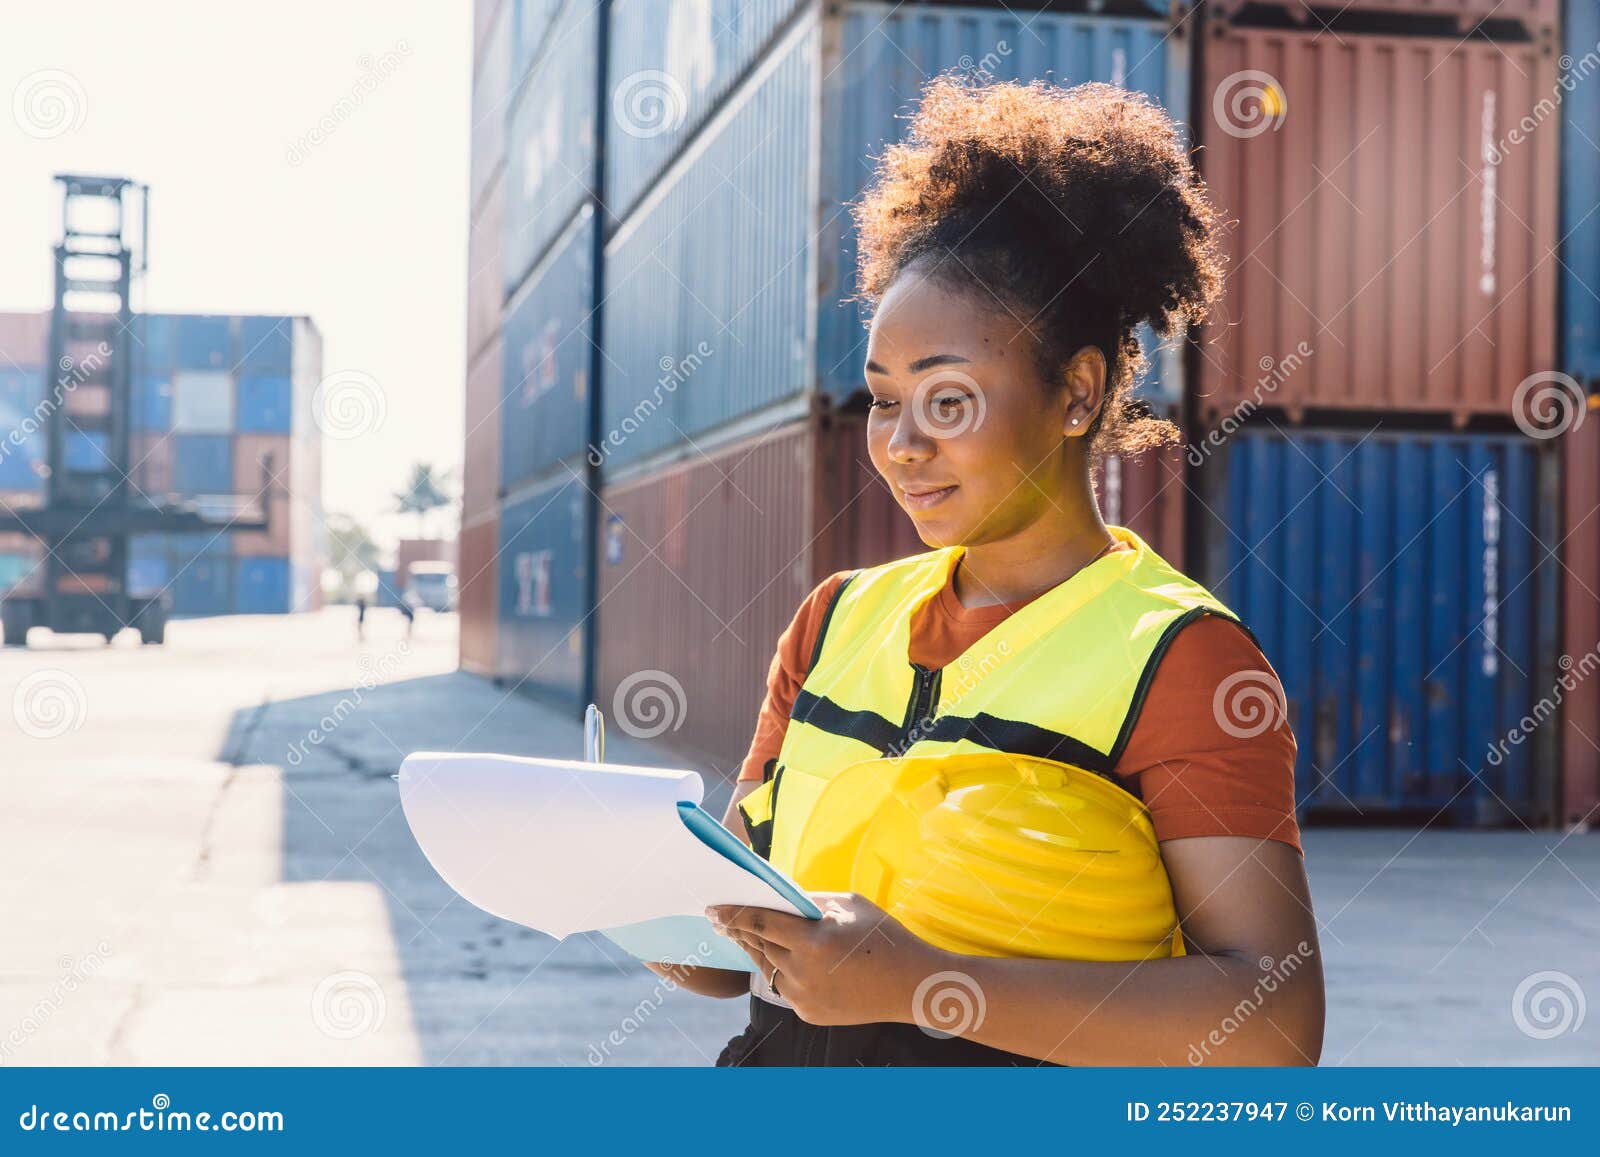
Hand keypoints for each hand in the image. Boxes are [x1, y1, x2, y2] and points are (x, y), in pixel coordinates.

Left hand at [706, 893, 943, 1025]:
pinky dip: (781, 971)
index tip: (712, 909)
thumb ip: (811, 902)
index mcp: (811, 941)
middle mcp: (801, 972)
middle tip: (720, 920)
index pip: (758, 923)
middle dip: (738, 931)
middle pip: (758, 946)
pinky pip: (785, 988)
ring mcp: (803, 997)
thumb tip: (780, 898)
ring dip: (756, 951)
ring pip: (767, 969)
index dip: (732, 914)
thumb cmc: (884, 938)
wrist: (911, 985)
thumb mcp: (849, 905)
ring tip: (745, 937)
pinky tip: (777, 960)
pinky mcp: (809, 1013)